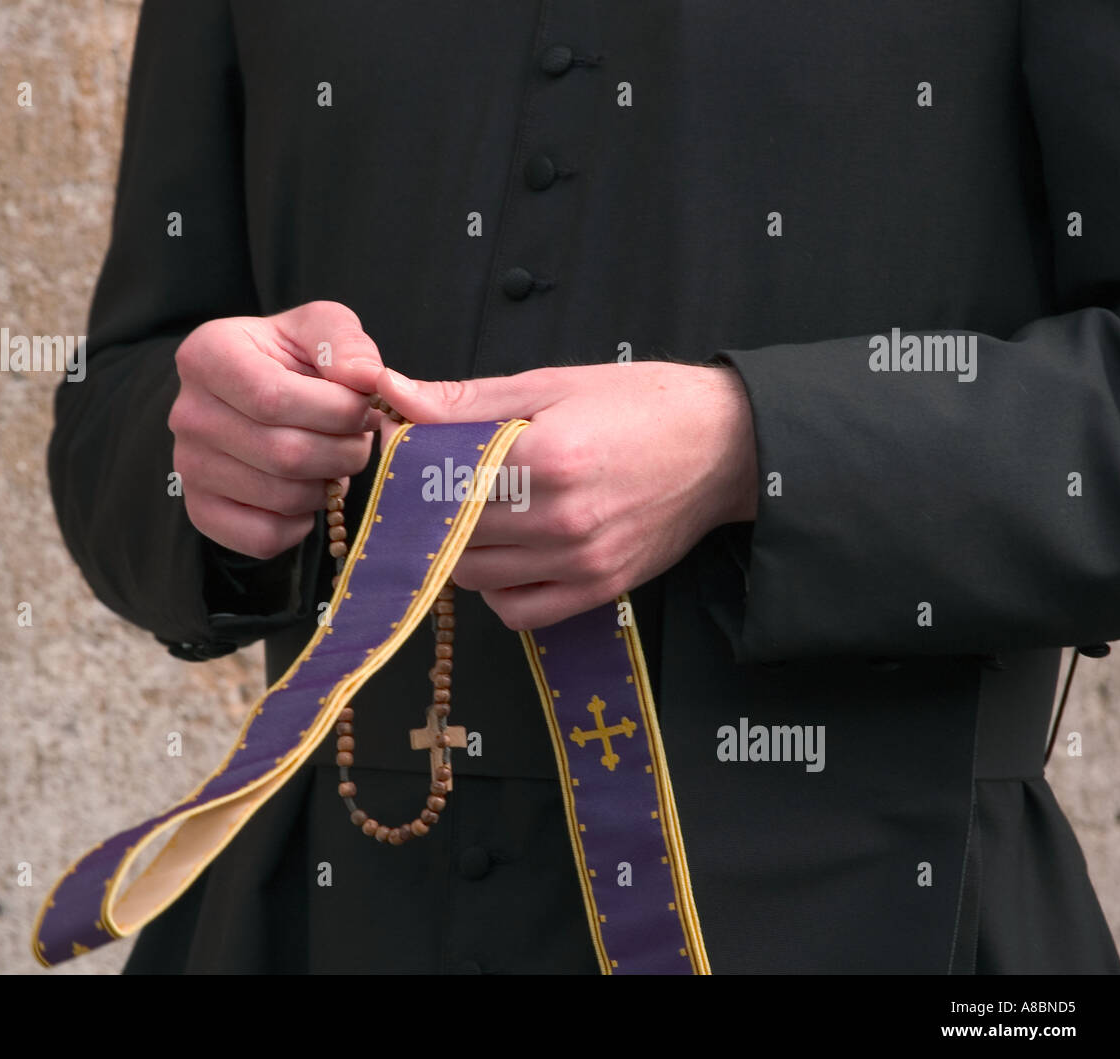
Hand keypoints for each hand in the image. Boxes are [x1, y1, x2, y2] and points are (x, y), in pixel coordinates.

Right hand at [168, 301, 383, 558]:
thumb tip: (374, 382)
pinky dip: (303, 523)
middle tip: (360, 438)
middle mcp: (188, 413)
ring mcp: (189, 467)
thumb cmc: (295, 359)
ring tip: (335, 459)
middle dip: (344, 451)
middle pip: (284, 454)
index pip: (273, 399)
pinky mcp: (202, 511)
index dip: (336, 411)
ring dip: (328, 485)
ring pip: (282, 498)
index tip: (365, 407)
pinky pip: (265, 538)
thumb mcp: (323, 329)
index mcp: (208, 355)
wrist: (260, 396)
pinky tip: (308, 490)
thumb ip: (350, 346)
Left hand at [365, 361, 757, 629]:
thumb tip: (393, 394)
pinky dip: (499, 589)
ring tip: (484, 514)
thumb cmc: (640, 405)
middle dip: (435, 508)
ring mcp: (581, 562)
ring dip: (462, 549)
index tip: (414, 455)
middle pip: (452, 533)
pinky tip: (511, 553)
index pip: (440, 483)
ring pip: (476, 577)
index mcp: (545, 459)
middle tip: (445, 483)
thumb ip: (466, 400)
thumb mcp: (551, 385)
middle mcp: (561, 519)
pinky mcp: (598, 589)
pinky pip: (518, 611)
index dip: (414, 470)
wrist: (726, 446)